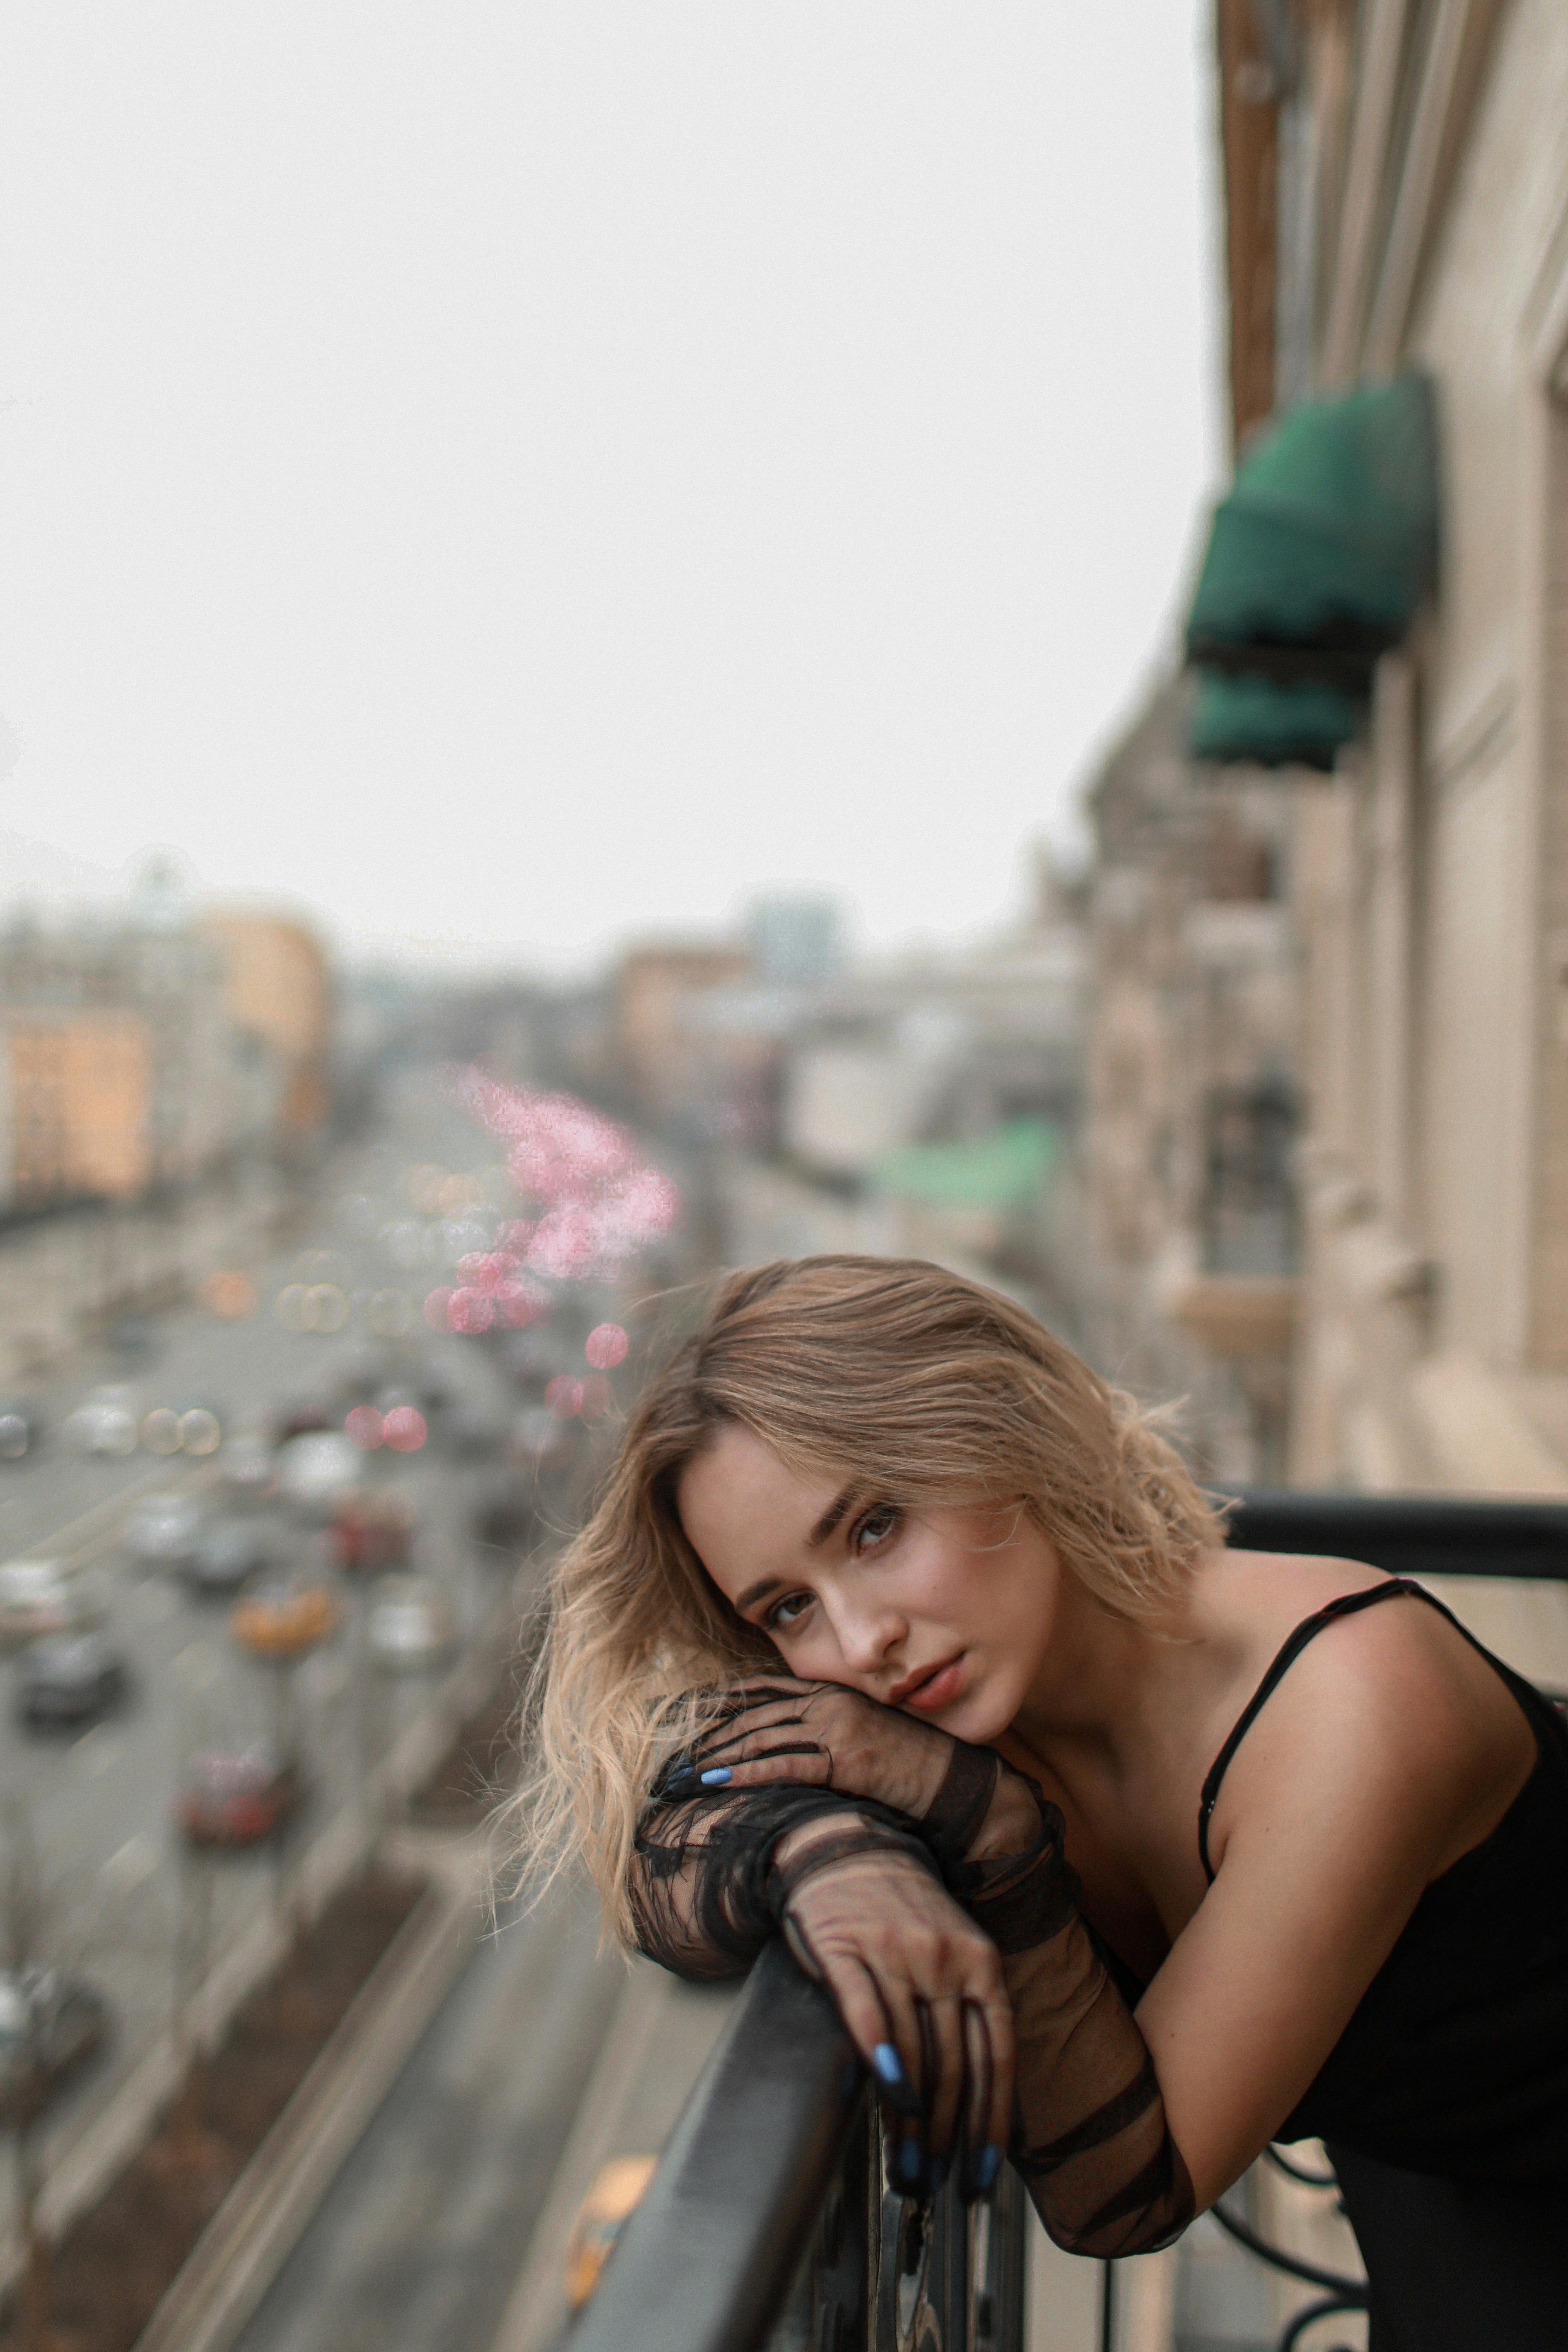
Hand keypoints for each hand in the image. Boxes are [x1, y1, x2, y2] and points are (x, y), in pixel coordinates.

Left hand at [686, 1678, 992, 1850]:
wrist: (951, 1782)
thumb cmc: (905, 1765)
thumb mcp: (858, 1737)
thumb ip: (819, 1733)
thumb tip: (777, 1749)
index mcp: (829, 1692)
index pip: (761, 1692)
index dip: (722, 1708)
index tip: (688, 1723)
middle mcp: (829, 1702)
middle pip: (754, 1716)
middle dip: (711, 1738)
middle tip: (675, 1760)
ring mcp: (837, 1727)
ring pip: (763, 1738)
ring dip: (719, 1760)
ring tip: (686, 1776)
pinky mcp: (846, 1758)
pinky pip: (786, 1764)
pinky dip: (748, 1774)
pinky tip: (720, 1784)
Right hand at [772, 1813, 1013, 2199]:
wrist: (848, 1844)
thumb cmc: (904, 1912)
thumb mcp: (955, 1950)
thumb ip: (968, 2012)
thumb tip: (977, 2100)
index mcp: (982, 1962)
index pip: (996, 2056)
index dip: (991, 2122)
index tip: (983, 2173)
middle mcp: (945, 1957)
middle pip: (954, 2064)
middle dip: (946, 2135)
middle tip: (935, 2182)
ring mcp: (896, 1951)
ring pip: (911, 2050)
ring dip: (910, 2120)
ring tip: (905, 2166)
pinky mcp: (847, 1947)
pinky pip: (866, 2010)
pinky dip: (880, 2055)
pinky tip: (888, 2094)